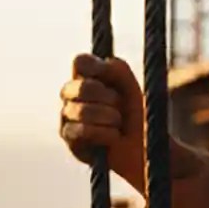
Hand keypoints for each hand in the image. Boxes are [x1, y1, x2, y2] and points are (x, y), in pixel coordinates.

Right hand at [59, 54, 145, 190]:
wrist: (142, 145)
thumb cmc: (135, 113)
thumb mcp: (130, 86)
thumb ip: (116, 69)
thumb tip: (98, 63)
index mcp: (86, 76)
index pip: (80, 62)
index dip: (98, 69)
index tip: (113, 81)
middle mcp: (72, 94)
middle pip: (82, 87)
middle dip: (109, 98)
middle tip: (120, 106)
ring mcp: (66, 114)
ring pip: (82, 110)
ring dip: (109, 117)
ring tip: (119, 123)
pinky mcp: (68, 136)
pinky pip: (81, 131)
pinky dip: (104, 134)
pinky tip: (114, 136)